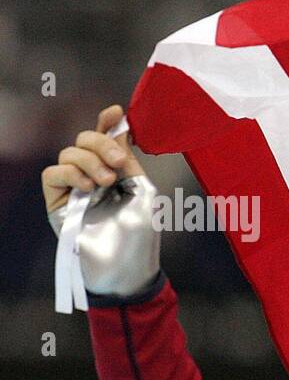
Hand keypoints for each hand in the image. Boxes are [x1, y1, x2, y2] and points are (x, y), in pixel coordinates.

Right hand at [43, 105, 160, 297]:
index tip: (116, 112)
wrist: (127, 268)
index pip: (106, 140)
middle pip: (84, 140)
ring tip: (107, 183)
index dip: (108, 123)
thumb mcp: (143, 191)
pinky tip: (89, 188)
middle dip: (101, 143)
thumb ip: (130, 161)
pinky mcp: (57, 203)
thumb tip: (121, 130)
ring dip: (90, 162)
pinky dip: (70, 174)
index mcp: (117, 172)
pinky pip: (53, 174)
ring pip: (68, 154)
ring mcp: (74, 189)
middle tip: (118, 161)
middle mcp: (94, 176)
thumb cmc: (141, 235)